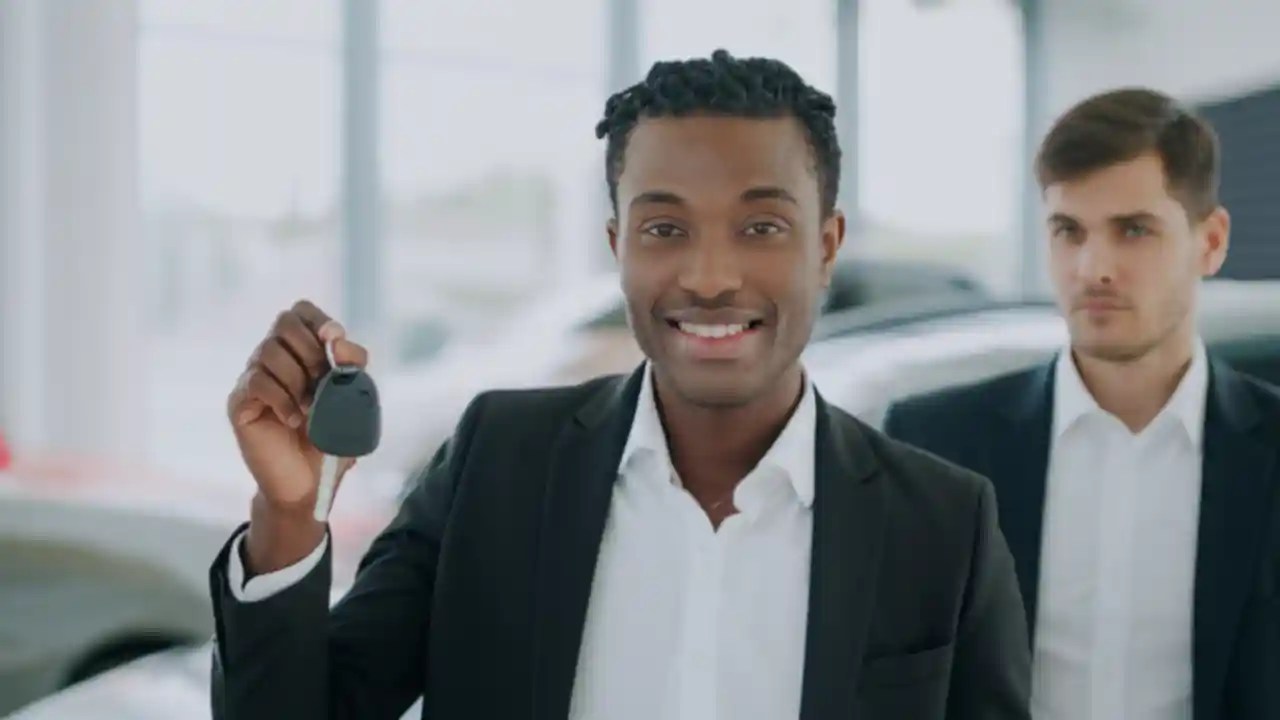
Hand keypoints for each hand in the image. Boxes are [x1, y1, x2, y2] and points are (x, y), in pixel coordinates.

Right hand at [227, 300, 367, 514]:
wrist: (310, 483)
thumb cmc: (333, 438)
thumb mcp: (356, 399)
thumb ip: (353, 365)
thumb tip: (337, 339)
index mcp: (302, 352)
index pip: (301, 311)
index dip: (319, 320)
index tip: (334, 342)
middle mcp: (275, 358)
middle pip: (284, 322)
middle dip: (310, 349)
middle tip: (321, 382)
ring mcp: (254, 377)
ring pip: (270, 351)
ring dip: (298, 379)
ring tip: (310, 410)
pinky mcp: (240, 402)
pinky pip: (257, 382)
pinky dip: (282, 399)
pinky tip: (293, 420)